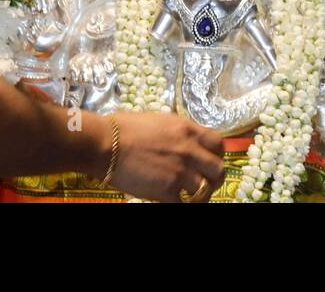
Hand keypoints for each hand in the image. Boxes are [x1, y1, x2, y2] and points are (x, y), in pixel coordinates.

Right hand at [108, 112, 224, 202]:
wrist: (105, 144)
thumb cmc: (124, 128)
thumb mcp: (159, 121)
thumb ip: (178, 132)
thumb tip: (184, 140)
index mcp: (187, 130)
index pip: (218, 143)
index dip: (216, 155)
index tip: (209, 161)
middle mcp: (189, 150)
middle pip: (219, 170)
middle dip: (214, 179)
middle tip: (205, 183)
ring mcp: (180, 171)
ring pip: (206, 190)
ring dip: (200, 196)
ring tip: (190, 197)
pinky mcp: (167, 190)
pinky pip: (185, 204)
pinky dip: (182, 204)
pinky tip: (173, 202)